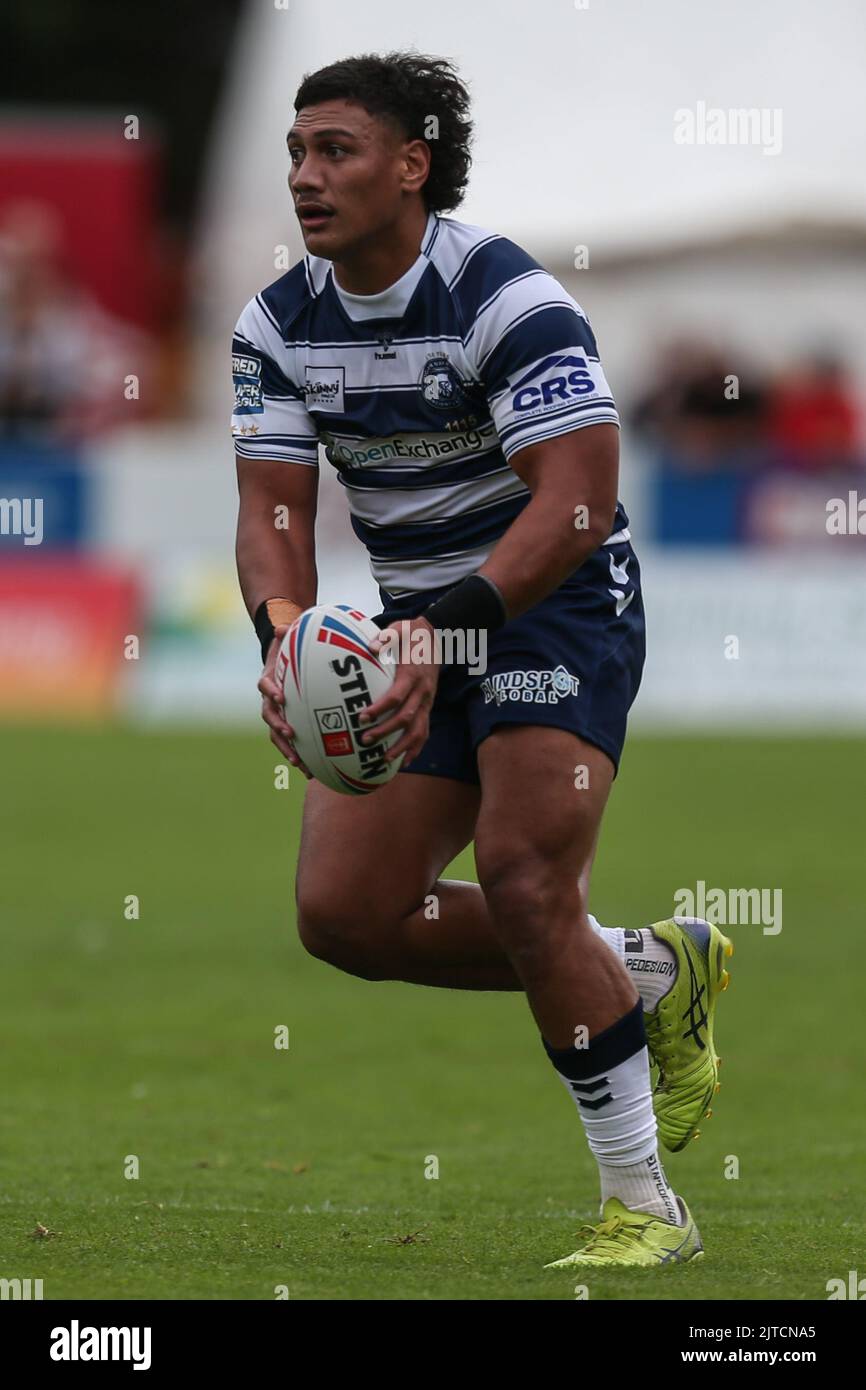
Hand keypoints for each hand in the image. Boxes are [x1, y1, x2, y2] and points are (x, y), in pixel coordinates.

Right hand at [257, 625, 312, 777]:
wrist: (282, 661)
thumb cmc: (287, 651)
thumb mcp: (286, 640)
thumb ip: (285, 634)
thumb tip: (281, 627)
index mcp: (269, 681)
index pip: (265, 686)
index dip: (271, 692)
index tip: (280, 697)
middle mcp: (269, 701)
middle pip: (269, 718)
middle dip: (278, 728)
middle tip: (289, 735)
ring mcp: (277, 715)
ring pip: (277, 736)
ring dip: (288, 750)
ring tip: (300, 764)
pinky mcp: (287, 725)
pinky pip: (291, 743)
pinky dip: (300, 756)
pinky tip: (312, 771)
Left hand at [363, 616, 440, 766]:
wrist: (437, 636)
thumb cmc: (412, 634)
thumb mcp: (398, 629)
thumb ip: (385, 638)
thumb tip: (370, 647)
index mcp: (413, 675)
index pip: (397, 697)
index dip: (380, 709)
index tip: (362, 716)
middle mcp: (423, 691)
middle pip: (406, 718)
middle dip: (386, 731)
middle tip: (365, 740)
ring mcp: (428, 701)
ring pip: (418, 730)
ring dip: (402, 747)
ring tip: (384, 760)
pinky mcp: (429, 706)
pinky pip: (425, 731)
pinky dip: (416, 748)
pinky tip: (404, 761)